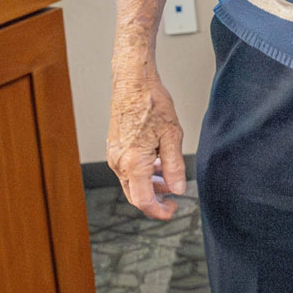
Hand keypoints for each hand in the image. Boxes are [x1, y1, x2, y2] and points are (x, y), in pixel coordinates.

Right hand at [107, 55, 185, 220]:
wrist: (132, 82)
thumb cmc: (151, 103)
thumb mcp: (172, 136)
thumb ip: (174, 166)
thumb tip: (178, 188)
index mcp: (133, 163)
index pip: (143, 201)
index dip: (158, 211)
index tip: (172, 210)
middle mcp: (119, 162)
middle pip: (135, 194)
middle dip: (155, 199)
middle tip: (174, 198)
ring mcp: (114, 154)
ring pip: (132, 181)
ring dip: (150, 184)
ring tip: (169, 177)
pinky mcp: (114, 147)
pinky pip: (128, 168)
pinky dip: (143, 172)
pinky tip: (157, 162)